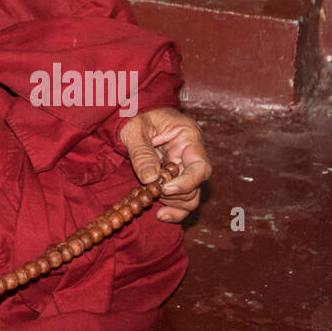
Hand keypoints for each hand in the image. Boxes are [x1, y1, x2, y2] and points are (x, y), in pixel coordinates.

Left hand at [118, 106, 209, 223]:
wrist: (130, 116)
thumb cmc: (134, 116)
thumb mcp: (134, 129)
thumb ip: (142, 153)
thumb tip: (151, 180)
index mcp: (189, 136)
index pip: (201, 166)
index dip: (187, 182)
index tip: (166, 189)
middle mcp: (192, 155)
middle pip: (197, 186)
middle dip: (175, 194)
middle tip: (152, 191)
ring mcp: (185, 168)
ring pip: (191, 197)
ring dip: (172, 202)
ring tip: (150, 195)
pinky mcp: (176, 180)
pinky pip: (182, 201)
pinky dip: (174, 210)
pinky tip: (160, 214)